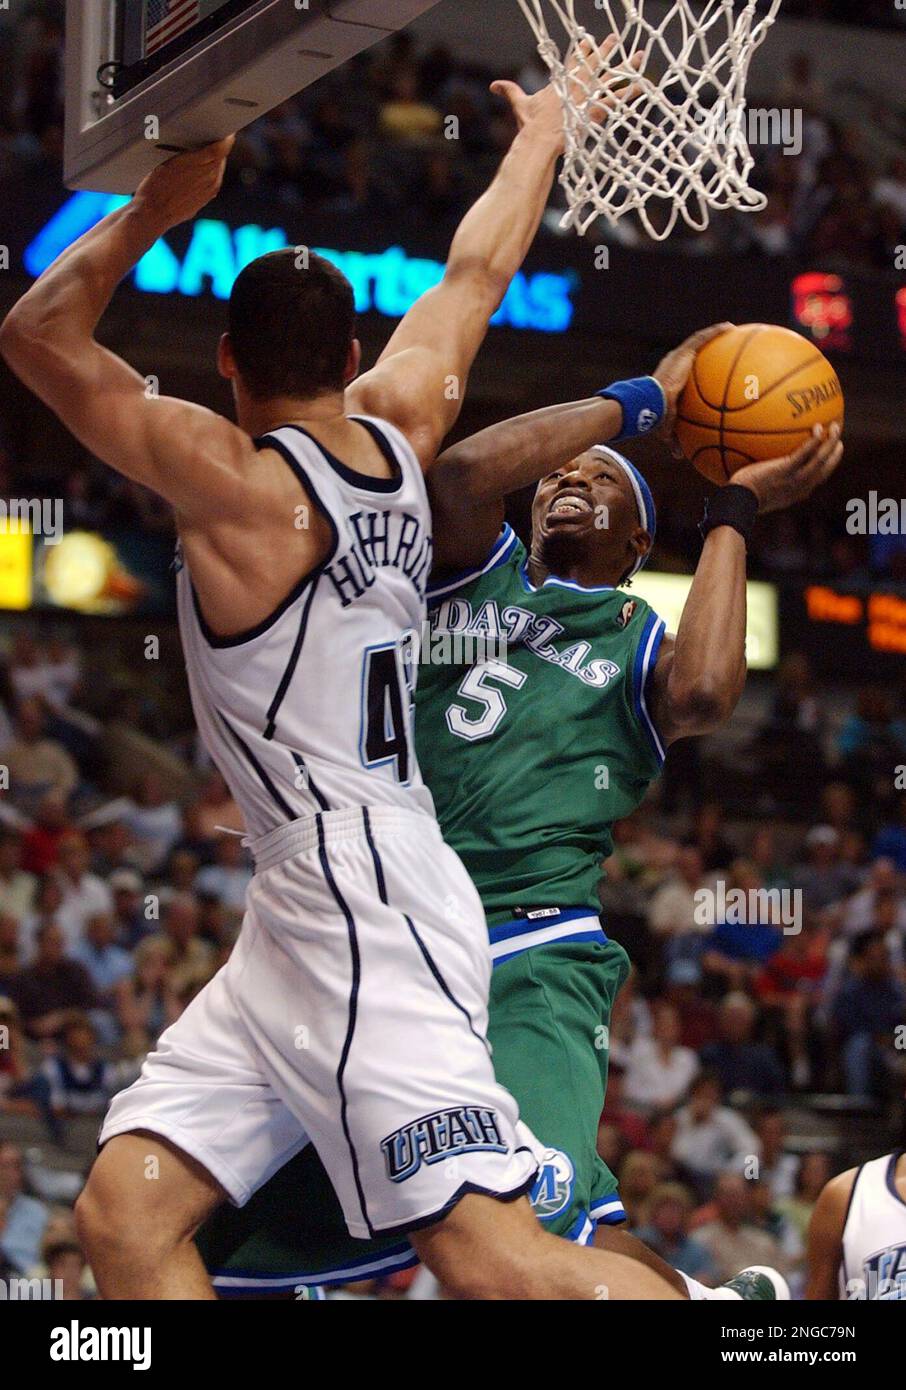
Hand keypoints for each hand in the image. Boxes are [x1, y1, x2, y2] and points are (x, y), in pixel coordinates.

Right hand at [133, 137, 234, 230]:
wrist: (153, 212)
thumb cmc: (157, 184)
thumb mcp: (170, 159)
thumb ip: (191, 150)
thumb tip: (202, 144)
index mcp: (204, 162)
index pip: (223, 145)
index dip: (226, 137)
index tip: (225, 129)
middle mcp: (212, 176)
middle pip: (221, 156)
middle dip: (217, 147)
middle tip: (209, 138)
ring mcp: (211, 189)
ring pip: (218, 169)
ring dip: (213, 161)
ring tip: (201, 153)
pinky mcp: (207, 198)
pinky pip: (213, 181)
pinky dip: (208, 173)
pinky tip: (196, 171)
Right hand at [491, 35, 643, 152]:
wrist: (539, 140)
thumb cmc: (530, 125)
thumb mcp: (520, 105)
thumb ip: (510, 91)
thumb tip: (494, 86)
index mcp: (561, 82)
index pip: (573, 61)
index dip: (582, 49)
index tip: (589, 39)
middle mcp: (576, 85)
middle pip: (594, 63)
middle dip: (604, 49)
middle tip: (614, 38)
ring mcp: (586, 97)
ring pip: (610, 77)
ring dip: (626, 66)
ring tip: (640, 56)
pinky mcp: (594, 111)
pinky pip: (616, 100)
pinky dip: (629, 93)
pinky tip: (642, 86)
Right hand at [652, 323, 734, 447]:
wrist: (651, 404)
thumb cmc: (656, 416)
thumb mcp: (668, 429)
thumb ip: (675, 439)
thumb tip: (679, 457)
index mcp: (671, 379)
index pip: (685, 371)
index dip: (695, 369)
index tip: (705, 370)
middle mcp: (674, 364)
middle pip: (693, 352)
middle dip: (707, 348)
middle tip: (721, 348)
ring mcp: (679, 356)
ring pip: (699, 340)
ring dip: (714, 334)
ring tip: (730, 329)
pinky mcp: (683, 352)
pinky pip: (703, 338)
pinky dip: (716, 332)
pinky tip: (730, 327)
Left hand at [732, 424, 843, 512]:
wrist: (739, 503)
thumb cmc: (743, 498)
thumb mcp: (760, 493)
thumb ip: (767, 481)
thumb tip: (761, 467)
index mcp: (798, 492)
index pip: (818, 477)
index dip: (829, 464)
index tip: (833, 452)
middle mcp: (801, 487)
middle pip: (825, 468)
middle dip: (835, 452)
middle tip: (838, 437)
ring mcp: (795, 479)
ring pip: (821, 459)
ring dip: (830, 442)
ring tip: (834, 426)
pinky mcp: (785, 470)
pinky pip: (805, 453)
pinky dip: (814, 441)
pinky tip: (818, 427)